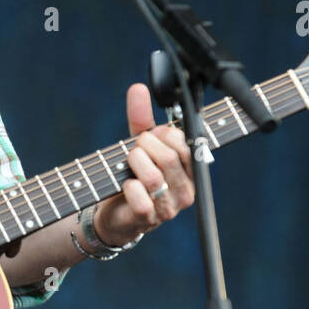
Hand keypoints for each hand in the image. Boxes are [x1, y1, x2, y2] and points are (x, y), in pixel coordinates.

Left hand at [93, 83, 194, 246]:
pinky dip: (128, 187)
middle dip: (145, 146)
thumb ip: (141, 118)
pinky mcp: (150, 219)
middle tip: (134, 149)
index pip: (186, 143)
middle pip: (169, 157)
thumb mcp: (139, 144)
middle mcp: (187, 189)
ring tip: (128, 164)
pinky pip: (141, 199)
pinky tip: (125, 186)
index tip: (149, 135)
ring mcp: (171, 207)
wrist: (117, 211)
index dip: (163, 134)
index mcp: (191, 169)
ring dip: (134, 164)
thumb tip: (138, 88)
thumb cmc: (135, 175)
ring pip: (154, 177)